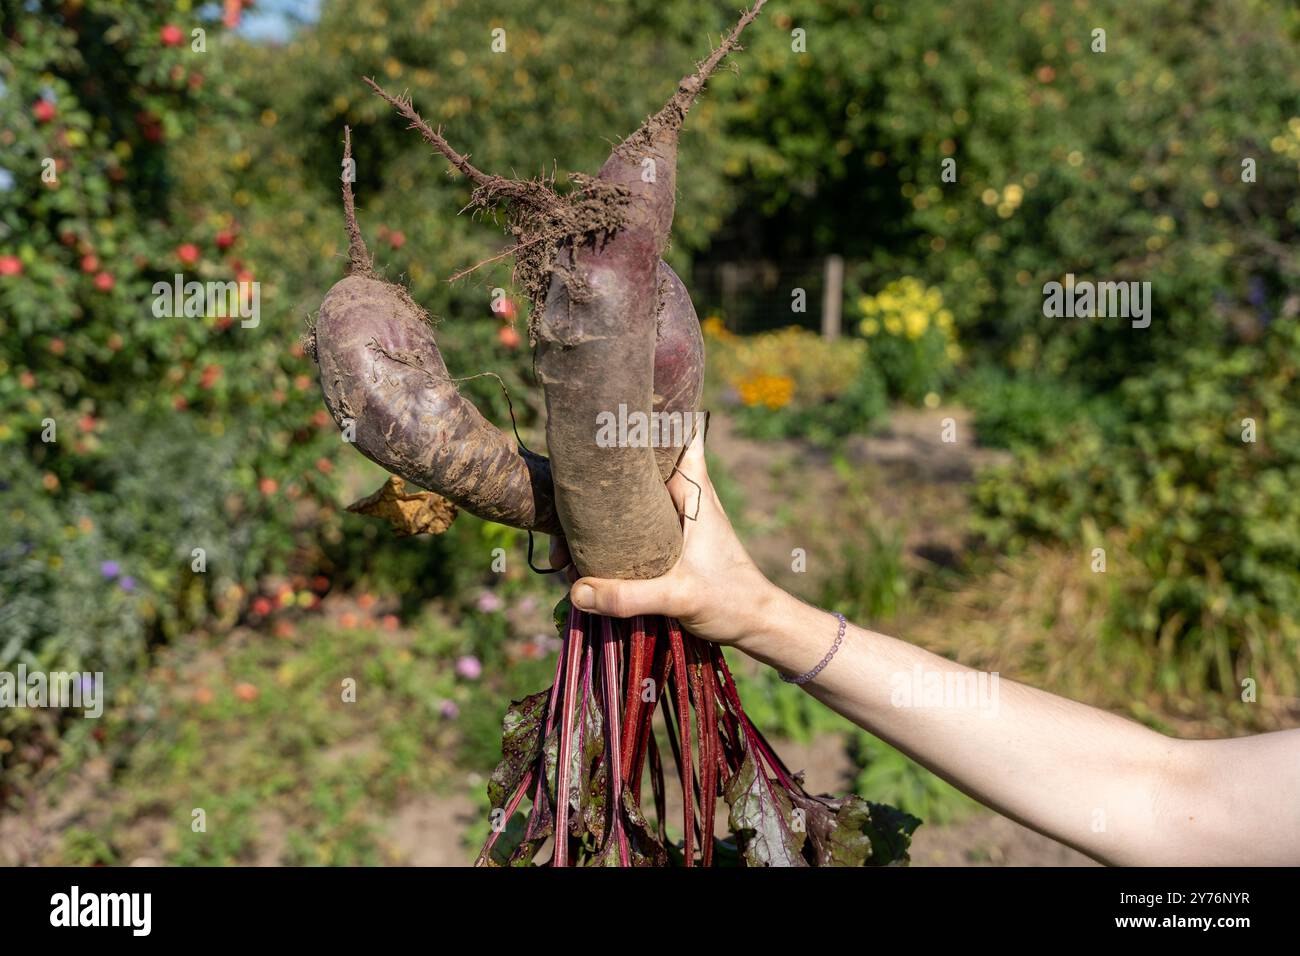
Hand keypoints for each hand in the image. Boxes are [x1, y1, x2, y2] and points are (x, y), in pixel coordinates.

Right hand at [550, 426, 781, 646]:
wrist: (754, 624)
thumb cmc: (731, 600)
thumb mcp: (679, 597)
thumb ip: (629, 596)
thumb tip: (577, 589)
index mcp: (692, 491)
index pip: (675, 434)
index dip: (646, 417)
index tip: (609, 412)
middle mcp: (682, 496)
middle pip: (636, 468)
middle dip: (597, 481)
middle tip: (559, 496)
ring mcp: (671, 519)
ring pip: (626, 502)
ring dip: (594, 518)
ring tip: (562, 545)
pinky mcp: (665, 543)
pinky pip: (627, 530)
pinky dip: (603, 541)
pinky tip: (578, 563)